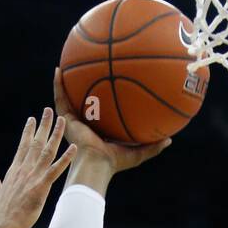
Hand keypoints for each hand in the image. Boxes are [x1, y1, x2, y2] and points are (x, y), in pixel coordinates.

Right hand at [0, 108, 76, 227]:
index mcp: (14, 171)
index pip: (22, 146)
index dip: (28, 132)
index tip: (32, 119)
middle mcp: (24, 170)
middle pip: (35, 143)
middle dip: (43, 126)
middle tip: (48, 111)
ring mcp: (32, 177)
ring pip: (47, 151)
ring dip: (56, 135)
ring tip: (63, 121)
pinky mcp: (40, 188)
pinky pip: (56, 170)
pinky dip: (65, 158)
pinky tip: (73, 148)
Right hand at [54, 68, 170, 175]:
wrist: (96, 164)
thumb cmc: (115, 162)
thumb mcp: (138, 153)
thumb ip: (153, 146)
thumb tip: (170, 140)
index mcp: (101, 130)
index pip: (102, 111)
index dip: (103, 98)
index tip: (107, 82)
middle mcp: (87, 123)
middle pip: (85, 100)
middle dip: (84, 85)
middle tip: (87, 68)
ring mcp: (75, 121)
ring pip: (69, 97)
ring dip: (66, 81)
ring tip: (66, 63)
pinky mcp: (67, 119)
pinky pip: (60, 99)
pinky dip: (58, 85)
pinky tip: (58, 70)